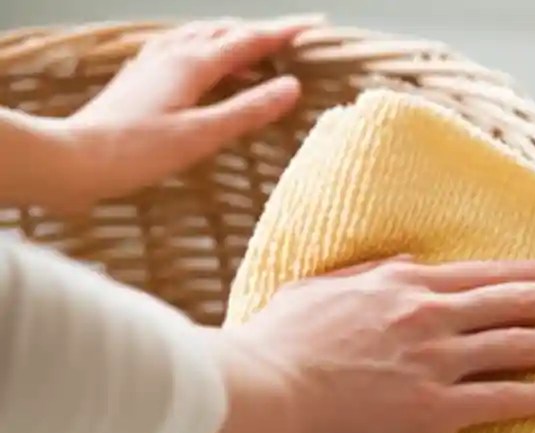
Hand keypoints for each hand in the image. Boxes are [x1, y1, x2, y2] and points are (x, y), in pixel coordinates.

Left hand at [55, 16, 314, 210]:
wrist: (73, 159)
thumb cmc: (137, 152)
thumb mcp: (202, 135)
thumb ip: (248, 110)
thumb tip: (292, 87)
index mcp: (191, 64)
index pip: (250, 40)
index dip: (285, 32)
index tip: (316, 27)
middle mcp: (171, 54)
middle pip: (226, 32)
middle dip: (263, 32)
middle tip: (295, 37)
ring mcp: (152, 63)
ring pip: (201, 37)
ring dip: (235, 38)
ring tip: (258, 48)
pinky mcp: (139, 78)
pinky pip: (181, 49)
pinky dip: (207, 49)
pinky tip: (205, 62)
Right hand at [199, 256, 534, 432]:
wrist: (258, 388)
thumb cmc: (278, 340)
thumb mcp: (322, 287)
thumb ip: (370, 275)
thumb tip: (404, 266)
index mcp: (404, 283)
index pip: (487, 275)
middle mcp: (430, 315)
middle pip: (519, 301)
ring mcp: (436, 361)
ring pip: (522, 345)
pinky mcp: (433, 409)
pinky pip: (502, 400)